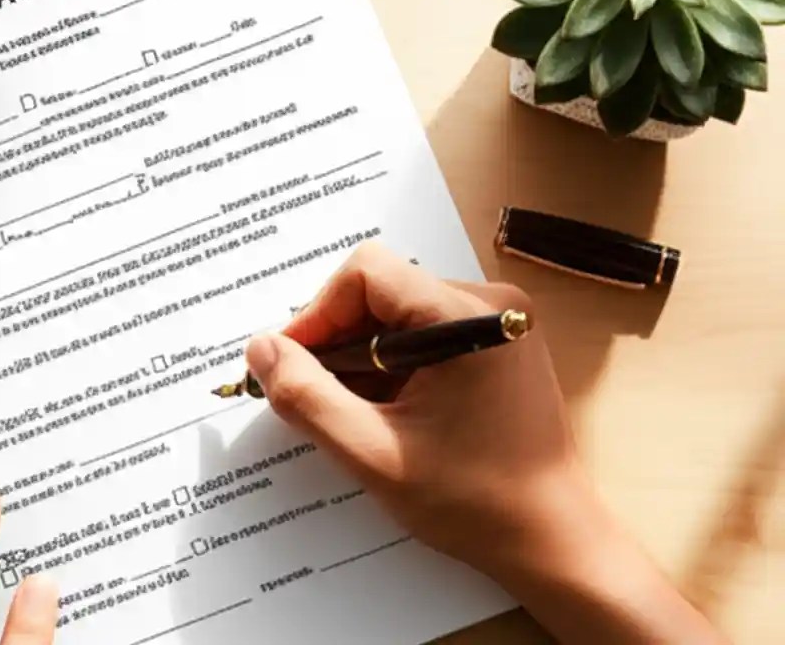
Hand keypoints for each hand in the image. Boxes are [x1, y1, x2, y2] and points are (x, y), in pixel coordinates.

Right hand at [247, 243, 725, 643]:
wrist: (554, 542)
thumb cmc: (476, 503)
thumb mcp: (373, 452)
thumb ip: (307, 396)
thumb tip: (260, 349)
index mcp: (468, 316)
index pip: (366, 273)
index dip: (316, 314)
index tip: (288, 365)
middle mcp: (492, 304)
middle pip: (381, 290)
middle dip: (336, 339)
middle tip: (310, 393)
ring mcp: (500, 323)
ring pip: (399, 312)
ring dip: (362, 356)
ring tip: (348, 410)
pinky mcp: (500, 345)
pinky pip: (426, 333)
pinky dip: (392, 365)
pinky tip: (383, 411)